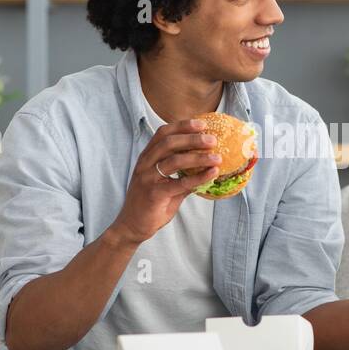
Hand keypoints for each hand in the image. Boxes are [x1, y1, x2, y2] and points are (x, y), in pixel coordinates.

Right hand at [108, 119, 220, 245]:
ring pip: (174, 160)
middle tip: (212, 140)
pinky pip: (179, 183)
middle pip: (169, 143)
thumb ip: (182, 174)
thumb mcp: (165, 184)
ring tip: (216, 157)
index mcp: (147, 157)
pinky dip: (198, 177)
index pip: (163, 134)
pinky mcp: (154, 194)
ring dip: (198, 157)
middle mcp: (145, 164)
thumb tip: (207, 167)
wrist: (132, 226)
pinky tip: (211, 174)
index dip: (182, 126)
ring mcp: (148, 178)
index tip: (202, 124)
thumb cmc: (150, 203)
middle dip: (192, 138)